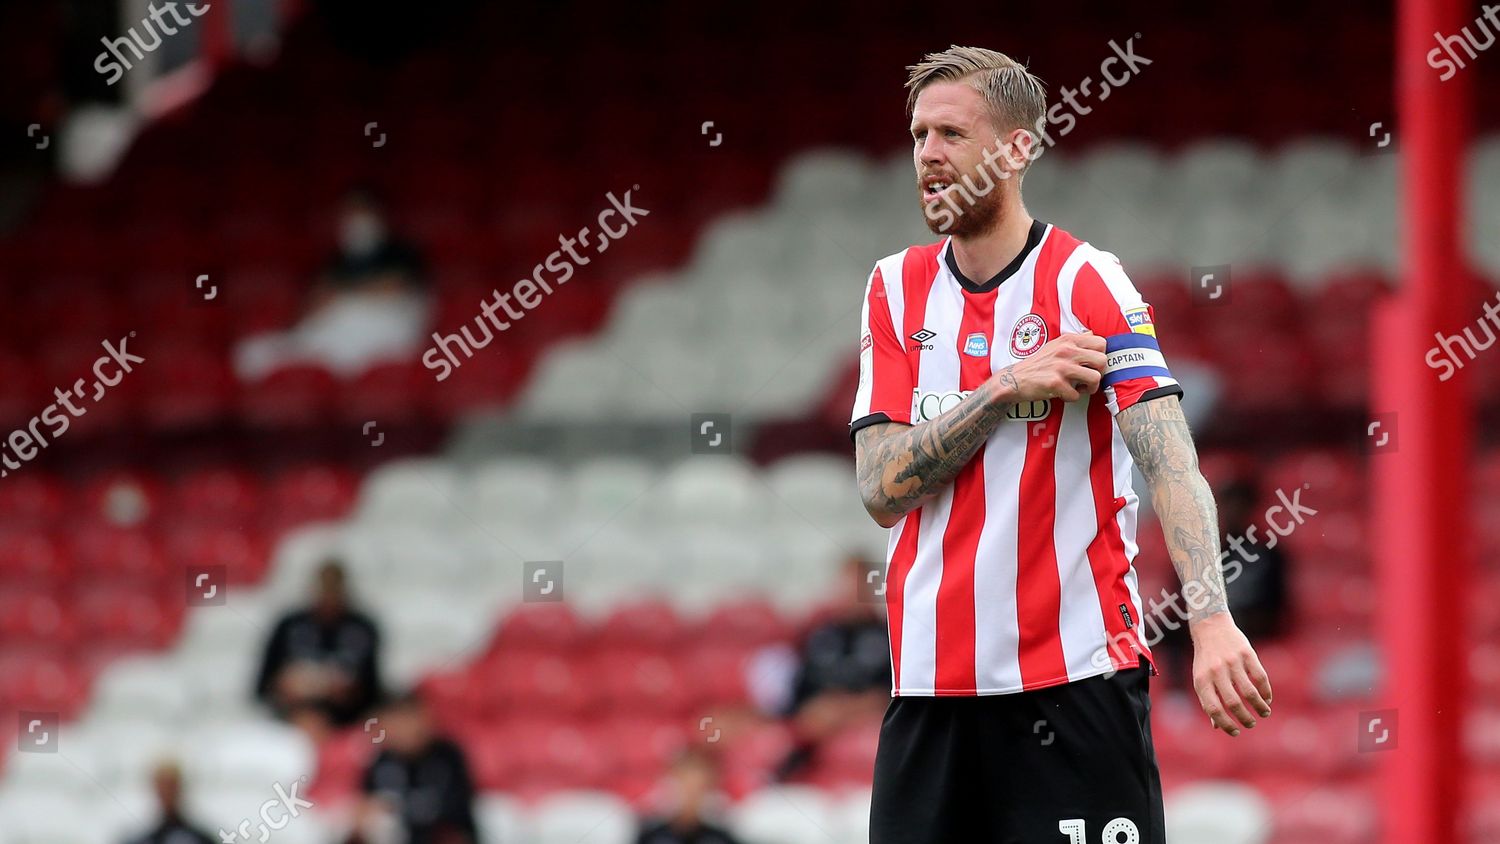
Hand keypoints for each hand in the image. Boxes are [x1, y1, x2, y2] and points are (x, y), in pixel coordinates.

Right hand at [999, 332, 1106, 401]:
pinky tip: (1063, 393)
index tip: (1093, 365)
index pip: (1101, 343)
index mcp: (1068, 340)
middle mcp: (1066, 351)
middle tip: (1089, 378)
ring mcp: (1061, 367)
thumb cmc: (1037, 364)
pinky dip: (1071, 397)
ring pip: (1095, 378)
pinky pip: (1076, 395)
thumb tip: (1091, 334)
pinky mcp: (1055, 383)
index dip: (1101, 356)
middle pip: (1102, 360)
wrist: (1014, 378)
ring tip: (1079, 388)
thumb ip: (1075, 341)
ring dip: (1089, 388)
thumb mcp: (1055, 344)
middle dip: (1099, 373)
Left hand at [1190, 613, 1272, 736]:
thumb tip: (1217, 726)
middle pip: (1233, 703)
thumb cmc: (1206, 659)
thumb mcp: (1201, 678)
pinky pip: (1260, 677)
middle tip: (1251, 723)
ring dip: (1259, 707)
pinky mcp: (1247, 654)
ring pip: (1249, 692)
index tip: (1236, 732)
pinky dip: (1266, 691)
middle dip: (1245, 718)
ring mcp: (1232, 662)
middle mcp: (1216, 672)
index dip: (1226, 724)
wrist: (1210, 627)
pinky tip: (1267, 699)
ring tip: (1264, 713)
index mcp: (1202, 680)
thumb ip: (1209, 700)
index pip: (1213, 709)